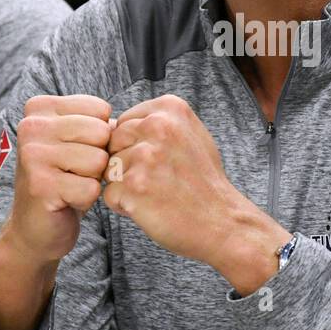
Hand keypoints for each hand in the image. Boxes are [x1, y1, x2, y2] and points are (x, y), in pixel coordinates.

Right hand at [4, 94, 113, 266]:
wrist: (36, 225)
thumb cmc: (64, 178)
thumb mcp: (80, 141)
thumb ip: (102, 125)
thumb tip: (130, 123)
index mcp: (40, 108)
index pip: (100, 109)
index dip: (100, 136)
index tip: (76, 150)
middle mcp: (31, 126)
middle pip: (101, 133)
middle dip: (99, 157)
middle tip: (75, 171)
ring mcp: (33, 155)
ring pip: (98, 160)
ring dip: (92, 179)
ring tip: (71, 184)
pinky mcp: (41, 186)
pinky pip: (91, 188)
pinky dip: (86, 199)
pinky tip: (67, 200)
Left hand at [104, 95, 287, 288]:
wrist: (221, 221)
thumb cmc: (203, 181)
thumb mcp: (190, 134)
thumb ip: (156, 123)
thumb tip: (111, 123)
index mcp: (169, 108)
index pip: (123, 123)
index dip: (135, 146)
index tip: (161, 162)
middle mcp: (156, 126)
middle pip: (112, 144)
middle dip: (126, 164)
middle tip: (158, 180)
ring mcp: (144, 156)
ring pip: (109, 169)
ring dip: (125, 186)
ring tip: (156, 193)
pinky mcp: (133, 187)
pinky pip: (109, 194)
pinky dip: (124, 206)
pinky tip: (151, 207)